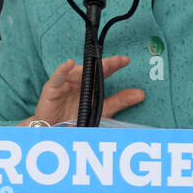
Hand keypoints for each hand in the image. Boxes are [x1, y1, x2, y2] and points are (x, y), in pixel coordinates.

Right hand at [26, 55, 144, 125]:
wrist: (54, 131)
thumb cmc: (75, 119)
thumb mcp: (101, 110)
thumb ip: (119, 101)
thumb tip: (141, 94)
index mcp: (90, 85)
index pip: (103, 72)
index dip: (114, 65)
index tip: (126, 60)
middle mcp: (78, 82)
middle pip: (91, 69)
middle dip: (104, 64)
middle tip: (117, 61)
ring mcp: (65, 84)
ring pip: (77, 72)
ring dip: (88, 68)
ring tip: (101, 65)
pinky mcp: (52, 89)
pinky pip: (57, 78)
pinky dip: (63, 70)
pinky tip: (70, 64)